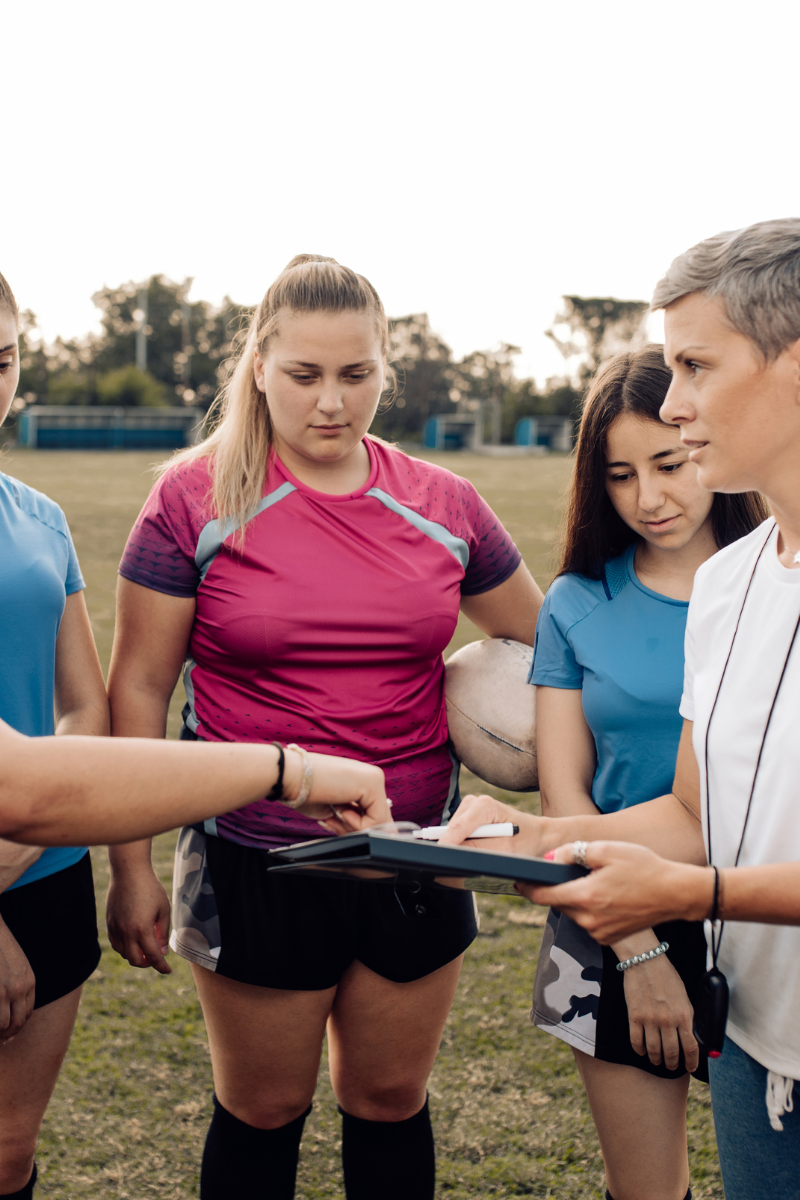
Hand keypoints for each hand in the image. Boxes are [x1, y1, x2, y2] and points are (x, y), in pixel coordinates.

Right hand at [0, 917, 34, 1039]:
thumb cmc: (0, 946)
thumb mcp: (16, 963)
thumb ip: (18, 980)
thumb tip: (13, 999)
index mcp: (29, 981)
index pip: (27, 1013)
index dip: (17, 1025)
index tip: (9, 1032)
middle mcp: (20, 988)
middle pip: (18, 1022)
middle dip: (8, 1034)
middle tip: (1, 1040)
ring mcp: (5, 991)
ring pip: (4, 1025)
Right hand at [106, 866, 171, 973]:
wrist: (128, 873)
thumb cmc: (150, 888)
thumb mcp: (163, 909)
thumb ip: (162, 932)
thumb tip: (162, 951)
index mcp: (142, 930)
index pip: (153, 956)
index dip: (162, 966)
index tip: (168, 970)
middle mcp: (127, 933)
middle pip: (136, 960)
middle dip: (147, 963)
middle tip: (156, 958)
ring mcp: (116, 929)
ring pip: (124, 953)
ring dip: (136, 956)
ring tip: (146, 948)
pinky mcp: (110, 923)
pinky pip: (116, 944)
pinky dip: (125, 948)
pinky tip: (134, 941)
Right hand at [285, 753, 391, 830]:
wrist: (290, 776)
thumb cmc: (306, 793)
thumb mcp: (336, 811)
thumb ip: (356, 821)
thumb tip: (378, 837)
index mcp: (364, 781)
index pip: (374, 815)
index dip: (356, 827)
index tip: (334, 822)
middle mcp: (373, 777)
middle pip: (380, 819)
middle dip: (356, 829)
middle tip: (333, 820)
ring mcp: (375, 778)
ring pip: (380, 822)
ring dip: (355, 826)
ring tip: (335, 812)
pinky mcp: (372, 784)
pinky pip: (378, 820)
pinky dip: (357, 824)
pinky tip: (340, 809)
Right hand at [438, 793, 540, 855]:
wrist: (536, 835)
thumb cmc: (525, 841)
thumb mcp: (503, 850)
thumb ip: (476, 849)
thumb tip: (452, 851)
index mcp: (485, 806)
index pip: (457, 828)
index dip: (446, 845)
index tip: (439, 859)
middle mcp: (475, 802)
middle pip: (452, 830)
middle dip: (457, 847)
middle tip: (474, 859)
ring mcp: (470, 806)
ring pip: (453, 832)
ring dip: (463, 845)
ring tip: (484, 850)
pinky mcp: (468, 814)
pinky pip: (457, 833)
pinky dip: (465, 842)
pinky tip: (480, 845)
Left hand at [521, 841, 712, 942]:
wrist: (675, 893)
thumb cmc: (644, 868)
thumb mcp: (607, 850)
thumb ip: (573, 853)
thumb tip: (550, 858)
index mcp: (586, 897)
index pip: (545, 896)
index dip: (528, 888)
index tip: (517, 881)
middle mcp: (590, 920)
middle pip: (559, 904)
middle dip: (556, 889)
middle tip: (563, 872)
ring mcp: (600, 932)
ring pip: (574, 913)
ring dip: (574, 899)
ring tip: (592, 881)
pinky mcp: (609, 938)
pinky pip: (588, 922)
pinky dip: (589, 909)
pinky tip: (604, 895)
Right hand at [617, 934, 698, 1072]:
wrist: (645, 961)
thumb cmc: (666, 975)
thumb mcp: (684, 996)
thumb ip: (687, 1016)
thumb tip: (690, 1035)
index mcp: (683, 1015)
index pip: (691, 1047)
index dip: (691, 1062)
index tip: (690, 1067)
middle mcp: (667, 1020)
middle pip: (671, 1052)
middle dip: (672, 1063)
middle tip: (671, 1065)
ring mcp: (650, 1020)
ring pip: (654, 1050)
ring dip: (656, 1059)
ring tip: (657, 1061)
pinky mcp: (634, 1016)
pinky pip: (636, 1041)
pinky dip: (640, 1050)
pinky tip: (642, 1051)